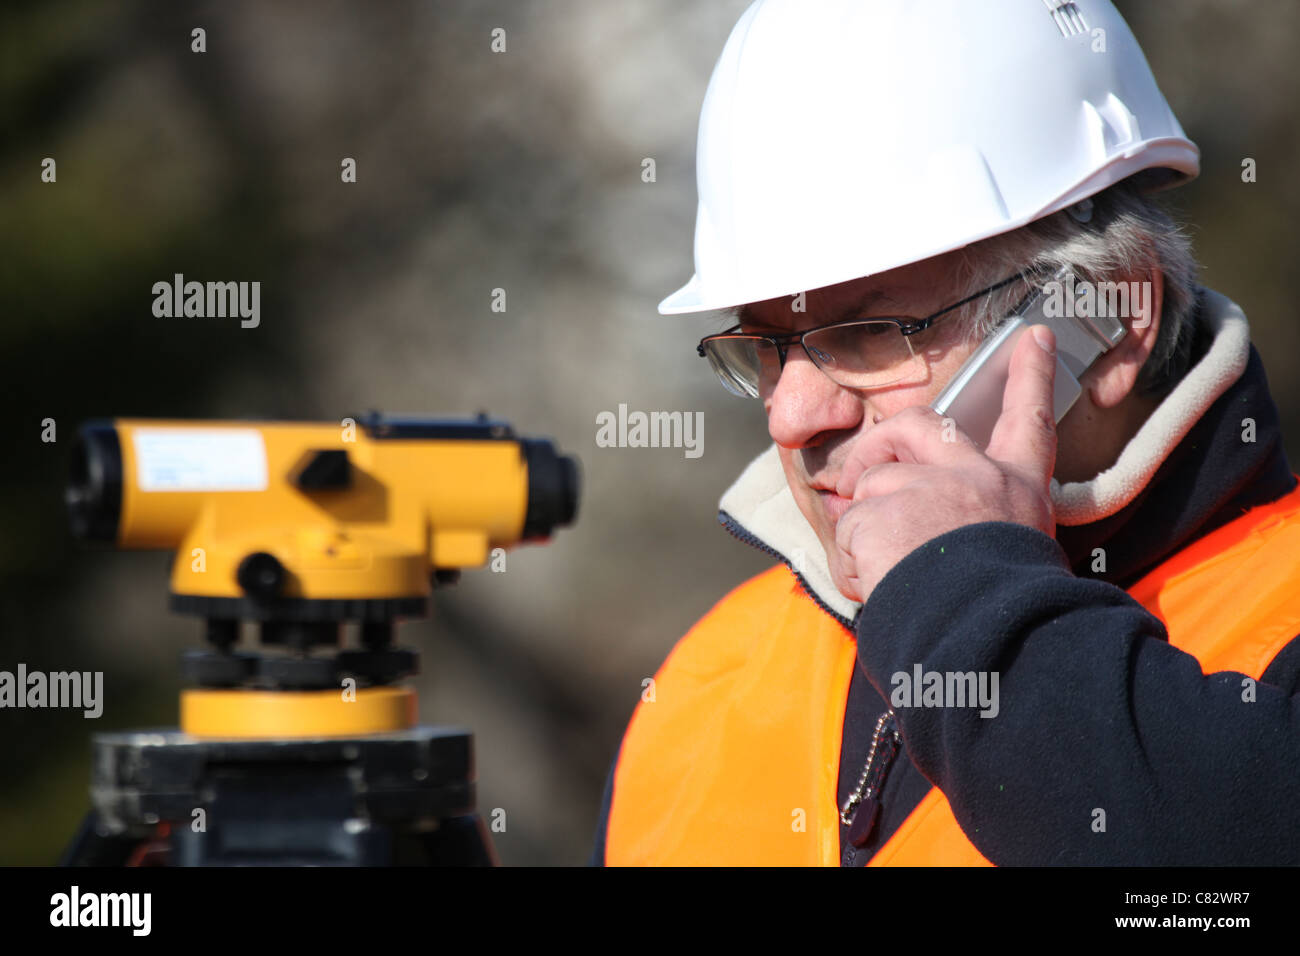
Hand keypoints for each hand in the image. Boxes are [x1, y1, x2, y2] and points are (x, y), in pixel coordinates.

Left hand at [830, 325, 1058, 602]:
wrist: (986, 643)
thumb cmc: (1001, 614)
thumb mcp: (1013, 556)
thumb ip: (972, 527)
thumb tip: (915, 526)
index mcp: (1016, 492)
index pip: (1029, 421)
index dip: (1032, 376)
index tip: (1034, 338)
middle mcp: (975, 478)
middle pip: (919, 425)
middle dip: (882, 443)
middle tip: (861, 478)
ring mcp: (926, 487)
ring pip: (871, 489)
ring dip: (867, 532)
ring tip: (891, 574)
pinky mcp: (881, 509)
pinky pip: (848, 531)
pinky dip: (852, 563)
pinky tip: (879, 586)